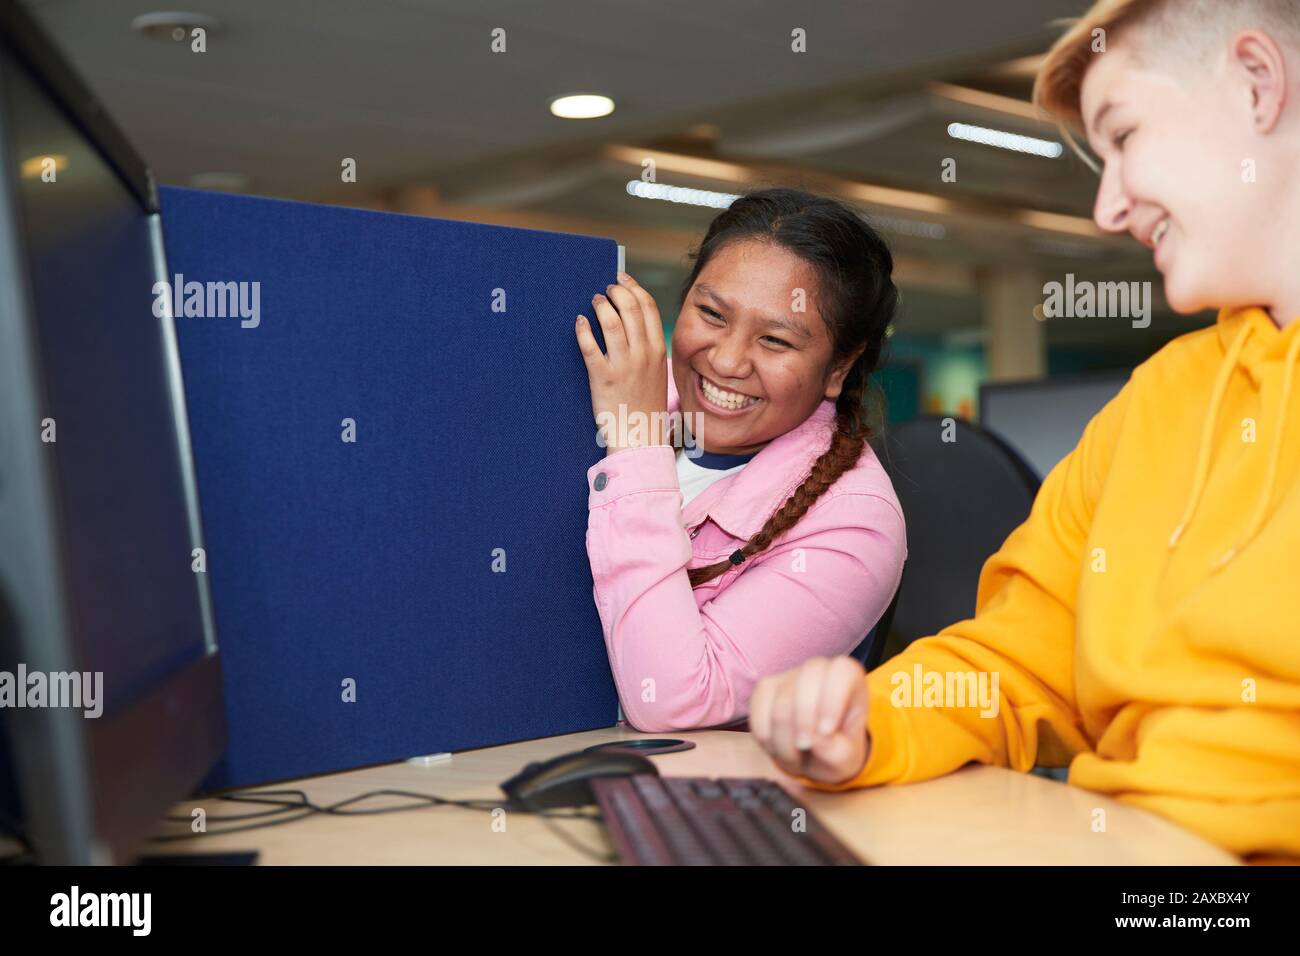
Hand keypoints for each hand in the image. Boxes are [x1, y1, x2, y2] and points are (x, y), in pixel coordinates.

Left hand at [575, 272, 668, 454]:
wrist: (640, 437)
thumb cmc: (646, 404)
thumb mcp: (658, 372)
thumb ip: (650, 347)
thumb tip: (634, 321)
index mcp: (658, 350)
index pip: (648, 307)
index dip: (634, 287)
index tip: (622, 278)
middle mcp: (643, 354)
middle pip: (630, 307)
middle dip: (615, 291)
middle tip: (605, 289)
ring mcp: (623, 365)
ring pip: (610, 321)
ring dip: (599, 305)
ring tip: (593, 302)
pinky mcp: (603, 377)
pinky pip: (590, 345)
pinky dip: (583, 329)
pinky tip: (579, 323)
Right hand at [749, 656, 871, 784]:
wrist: (812, 755)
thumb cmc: (835, 750)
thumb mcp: (846, 758)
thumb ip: (838, 751)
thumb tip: (818, 742)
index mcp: (850, 678)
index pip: (842, 671)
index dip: (832, 700)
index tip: (826, 732)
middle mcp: (820, 670)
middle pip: (807, 682)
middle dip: (803, 722)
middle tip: (805, 748)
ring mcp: (789, 676)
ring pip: (781, 701)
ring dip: (784, 738)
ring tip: (794, 757)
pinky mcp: (766, 688)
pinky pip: (759, 707)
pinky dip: (765, 735)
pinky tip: (776, 748)